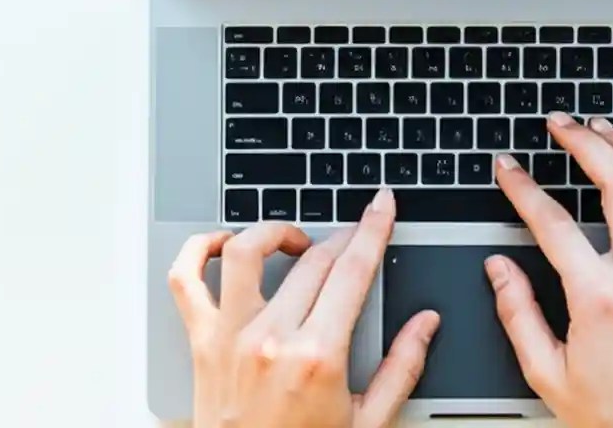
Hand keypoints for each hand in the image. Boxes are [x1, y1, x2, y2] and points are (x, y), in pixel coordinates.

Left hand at [168, 188, 439, 427]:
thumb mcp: (369, 422)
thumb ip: (402, 368)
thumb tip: (426, 324)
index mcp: (319, 357)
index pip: (353, 271)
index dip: (372, 229)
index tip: (382, 206)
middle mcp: (272, 340)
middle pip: (312, 260)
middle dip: (342, 236)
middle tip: (355, 234)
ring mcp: (231, 337)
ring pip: (246, 252)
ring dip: (275, 233)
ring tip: (296, 241)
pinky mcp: (201, 343)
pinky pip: (186, 279)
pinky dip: (199, 250)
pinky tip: (224, 245)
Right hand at [489, 113, 612, 427]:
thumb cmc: (612, 414)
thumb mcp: (546, 372)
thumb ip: (516, 314)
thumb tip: (498, 268)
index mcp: (599, 300)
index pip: (553, 224)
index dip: (523, 188)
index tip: (508, 169)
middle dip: (585, 143)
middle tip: (560, 124)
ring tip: (605, 127)